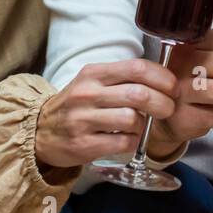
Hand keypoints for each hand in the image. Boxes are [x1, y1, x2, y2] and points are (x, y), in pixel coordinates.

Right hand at [35, 59, 178, 168]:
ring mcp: (83, 120)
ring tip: (139, 125)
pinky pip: (123, 143)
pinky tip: (126, 139)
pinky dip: (132, 142)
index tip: (173, 88)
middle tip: (167, 109)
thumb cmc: (77, 105)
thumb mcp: (93, 82)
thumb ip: (123, 78)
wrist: (39, 131)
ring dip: (144, 125)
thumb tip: (164, 79)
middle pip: (139, 94)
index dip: (163, 78)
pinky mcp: (83, 144)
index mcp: (94, 73)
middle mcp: (87, 94)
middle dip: (163, 104)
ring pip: (132, 119)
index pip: (137, 68)